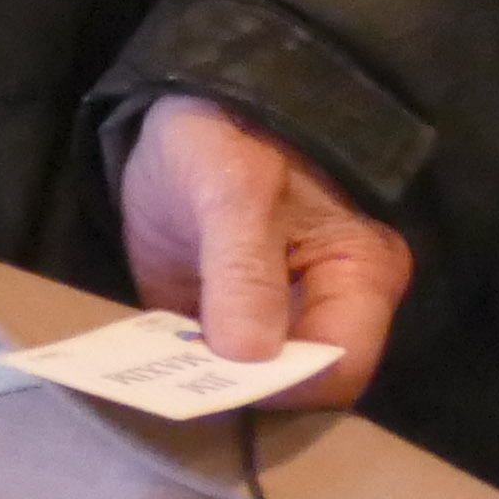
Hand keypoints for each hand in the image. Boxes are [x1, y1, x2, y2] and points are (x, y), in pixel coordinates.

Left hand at [116, 94, 412, 408]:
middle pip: (299, 386)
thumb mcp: (233, 188)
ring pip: (249, 384)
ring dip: (202, 387)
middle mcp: (323, 310)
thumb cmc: (225, 133)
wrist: (179, 106)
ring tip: (155, 382)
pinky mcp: (218, 319)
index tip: (225, 378)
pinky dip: (174, 370)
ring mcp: (270, 319)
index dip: (289, 382)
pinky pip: (203, 364)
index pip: (341, 364)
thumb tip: (249, 358)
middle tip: (179, 387)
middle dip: (242, 392)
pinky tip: (140, 369)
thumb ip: (244, 270)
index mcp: (358, 277)